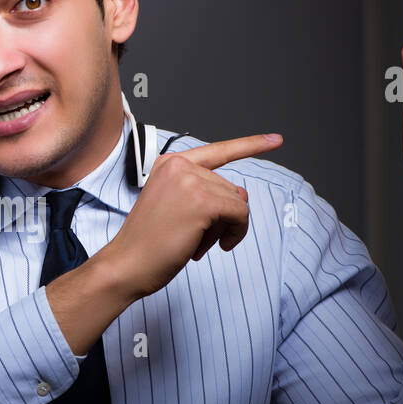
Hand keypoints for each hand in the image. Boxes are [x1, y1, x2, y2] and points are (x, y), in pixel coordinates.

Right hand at [98, 134, 283, 300]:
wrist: (127, 263)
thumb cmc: (148, 243)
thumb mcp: (179, 210)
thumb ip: (209, 195)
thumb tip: (243, 194)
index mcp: (169, 164)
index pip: (217, 151)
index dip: (250, 145)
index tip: (275, 140)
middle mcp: (179, 166)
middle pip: (228, 187)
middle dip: (221, 217)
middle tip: (197, 238)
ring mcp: (191, 181)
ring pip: (236, 202)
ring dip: (225, 228)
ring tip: (198, 243)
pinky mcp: (203, 202)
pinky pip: (240, 214)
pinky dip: (236, 232)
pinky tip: (220, 246)